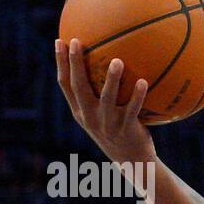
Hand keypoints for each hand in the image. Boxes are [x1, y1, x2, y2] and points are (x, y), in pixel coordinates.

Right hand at [56, 39, 155, 165]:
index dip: (60, 63)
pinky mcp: (125, 129)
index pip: (65, 84)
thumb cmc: (119, 132)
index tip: (59, 41)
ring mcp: (107, 124)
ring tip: (117, 60)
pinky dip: (137, 96)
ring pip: (106, 98)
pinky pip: (132, 109)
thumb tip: (108, 61)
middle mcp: (90, 117)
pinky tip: (143, 81)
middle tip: (77, 42)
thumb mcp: (103, 116)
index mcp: (80, 112)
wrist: (132, 162)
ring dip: (111, 79)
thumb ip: (99, 95)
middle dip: (75, 63)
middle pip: (78, 87)